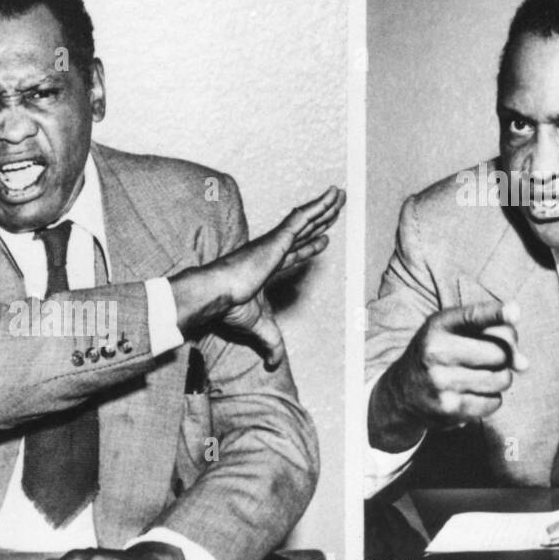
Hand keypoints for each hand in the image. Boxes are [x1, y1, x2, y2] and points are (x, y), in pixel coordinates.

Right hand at [170, 186, 343, 367]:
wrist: (216, 295)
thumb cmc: (230, 309)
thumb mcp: (260, 330)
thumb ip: (271, 344)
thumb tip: (274, 365)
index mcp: (266, 267)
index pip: (293, 254)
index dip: (309, 247)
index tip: (323, 239)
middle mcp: (271, 251)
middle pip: (303, 232)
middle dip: (320, 220)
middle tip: (336, 208)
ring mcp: (275, 242)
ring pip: (306, 220)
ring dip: (325, 207)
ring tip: (341, 194)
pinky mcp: (277, 238)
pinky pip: (303, 217)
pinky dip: (320, 205)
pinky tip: (333, 195)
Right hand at [368, 300, 528, 452]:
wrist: (401, 392)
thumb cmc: (439, 355)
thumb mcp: (453, 331)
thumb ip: (493, 334)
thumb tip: (524, 365)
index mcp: (438, 326)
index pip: (473, 316)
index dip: (497, 313)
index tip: (515, 312)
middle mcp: (435, 352)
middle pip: (500, 353)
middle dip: (503, 358)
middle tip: (488, 360)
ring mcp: (440, 382)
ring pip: (501, 379)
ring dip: (499, 379)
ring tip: (478, 377)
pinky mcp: (448, 408)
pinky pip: (494, 402)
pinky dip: (490, 399)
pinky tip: (472, 394)